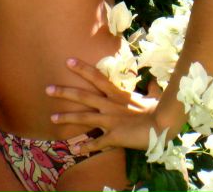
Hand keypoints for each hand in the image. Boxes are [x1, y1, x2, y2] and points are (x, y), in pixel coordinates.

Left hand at [46, 58, 161, 152]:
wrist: (165, 125)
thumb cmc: (161, 109)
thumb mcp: (154, 97)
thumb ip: (151, 89)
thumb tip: (154, 81)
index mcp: (119, 94)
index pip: (97, 77)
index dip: (82, 69)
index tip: (68, 61)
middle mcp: (110, 105)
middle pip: (83, 96)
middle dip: (64, 92)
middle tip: (47, 89)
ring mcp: (111, 120)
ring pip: (84, 118)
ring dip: (67, 118)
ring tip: (52, 119)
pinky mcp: (114, 136)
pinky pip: (98, 143)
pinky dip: (86, 147)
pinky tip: (75, 150)